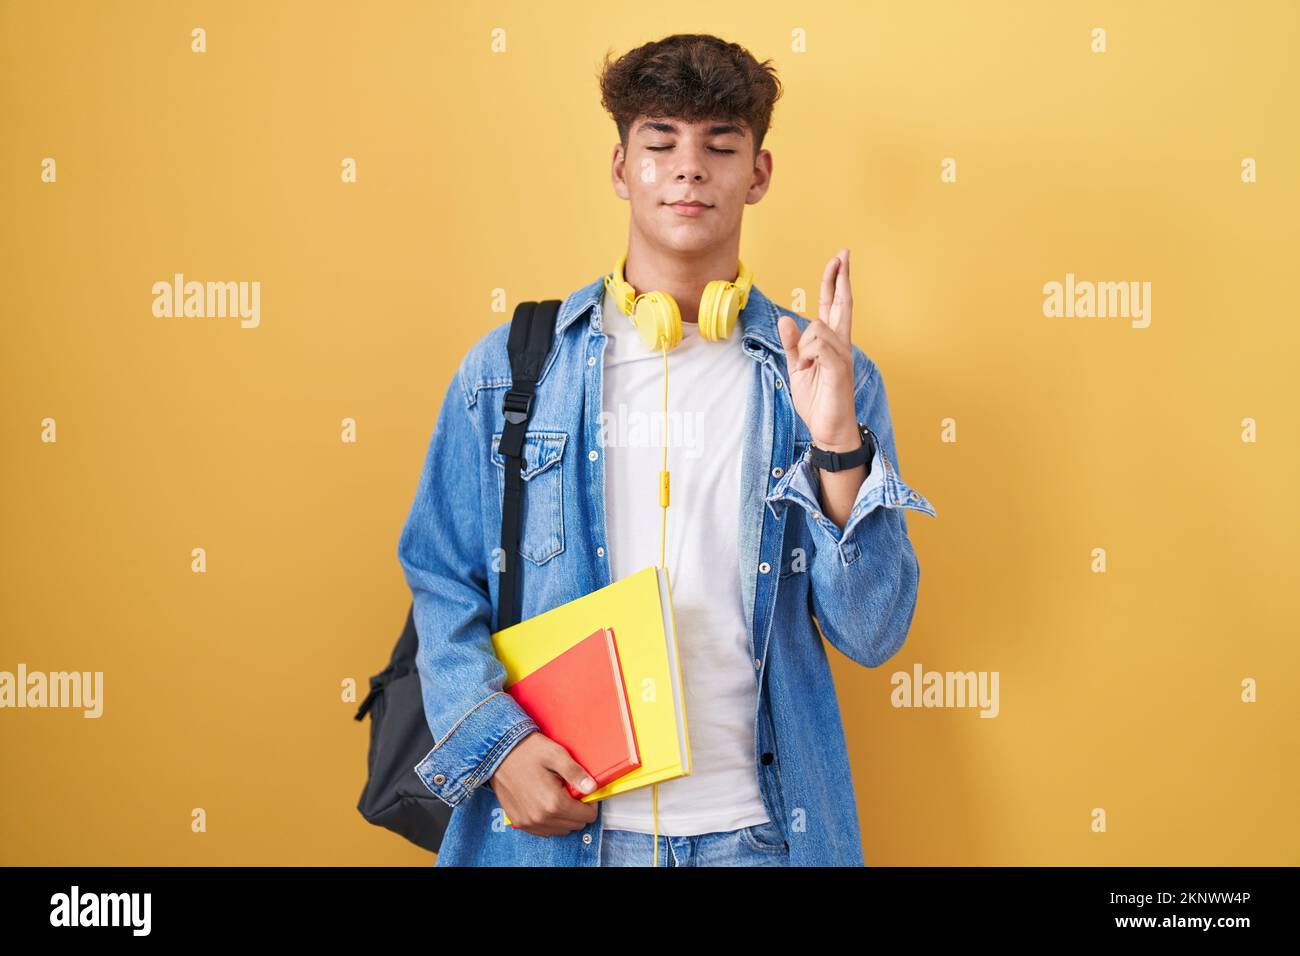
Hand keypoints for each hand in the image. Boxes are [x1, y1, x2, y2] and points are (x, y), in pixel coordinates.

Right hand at [486, 731, 598, 836]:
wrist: (498, 752)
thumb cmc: (528, 751)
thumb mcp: (556, 755)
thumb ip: (576, 774)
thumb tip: (592, 788)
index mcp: (553, 802)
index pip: (586, 816)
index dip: (589, 803)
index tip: (584, 792)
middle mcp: (541, 817)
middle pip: (575, 825)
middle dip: (578, 810)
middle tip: (570, 791)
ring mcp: (529, 822)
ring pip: (560, 830)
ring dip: (564, 817)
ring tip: (558, 796)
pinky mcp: (519, 822)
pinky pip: (544, 831)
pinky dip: (550, 821)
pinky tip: (546, 804)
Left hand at [776, 248, 860, 450]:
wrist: (829, 429)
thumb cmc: (817, 401)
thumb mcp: (797, 369)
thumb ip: (792, 345)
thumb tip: (787, 320)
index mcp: (831, 344)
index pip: (833, 306)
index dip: (834, 283)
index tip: (839, 261)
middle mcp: (841, 345)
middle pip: (842, 304)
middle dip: (841, 277)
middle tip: (844, 253)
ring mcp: (843, 355)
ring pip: (818, 327)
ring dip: (804, 347)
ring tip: (808, 368)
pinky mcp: (840, 367)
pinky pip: (818, 345)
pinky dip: (808, 355)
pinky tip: (810, 368)